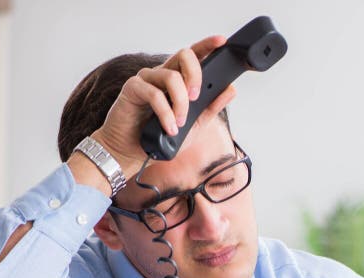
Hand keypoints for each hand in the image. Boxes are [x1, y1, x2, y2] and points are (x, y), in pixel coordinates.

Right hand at [90, 36, 236, 176]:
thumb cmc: (161, 136)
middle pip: (183, 55)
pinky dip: (166, 114)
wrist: (133, 151)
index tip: (221, 42)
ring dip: (180, 104)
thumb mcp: (194, 125)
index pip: (193, 57)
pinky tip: (170, 128)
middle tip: (196, 98)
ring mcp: (146, 79)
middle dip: (196, 75)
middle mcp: (162, 74)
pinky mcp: (132, 88)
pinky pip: (154, 94)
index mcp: (177, 79)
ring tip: (180, 123)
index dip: (206, 46)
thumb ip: (211, 107)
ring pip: (171, 77)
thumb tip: (231, 89)